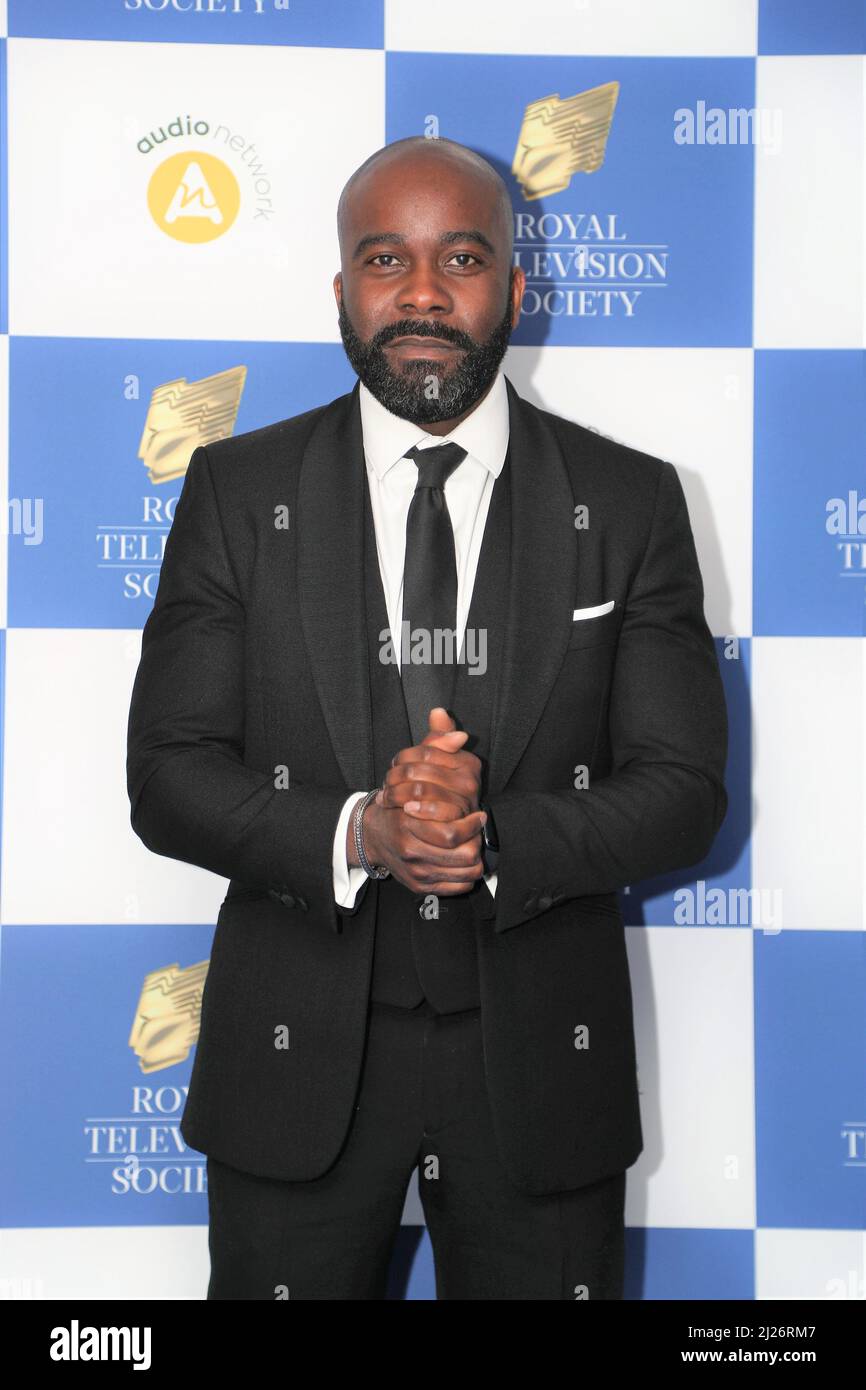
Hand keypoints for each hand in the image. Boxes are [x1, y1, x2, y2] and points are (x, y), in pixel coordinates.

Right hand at [358, 708, 485, 894]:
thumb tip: (461, 733)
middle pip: (464, 856)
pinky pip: (457, 887)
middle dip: (477, 842)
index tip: (478, 814)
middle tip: (477, 830)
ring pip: (464, 873)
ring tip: (473, 843)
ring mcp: (415, 871)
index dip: (473, 824)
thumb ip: (436, 744)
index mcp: (409, 822)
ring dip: (475, 859)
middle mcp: (410, 850)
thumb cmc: (397, 798)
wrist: (373, 833)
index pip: (453, 833)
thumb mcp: (412, 766)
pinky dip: (466, 876)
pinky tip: (462, 860)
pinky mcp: (420, 886)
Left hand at [379, 706, 482, 818]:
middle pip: (420, 770)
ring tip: (388, 799)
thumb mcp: (439, 764)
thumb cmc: (440, 792)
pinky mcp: (460, 824)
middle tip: (384, 787)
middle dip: (396, 778)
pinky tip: (406, 811)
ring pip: (422, 789)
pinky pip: (435, 812)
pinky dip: (417, 811)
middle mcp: (471, 781)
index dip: (403, 757)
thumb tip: (438, 711)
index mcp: (467, 762)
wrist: (446, 830)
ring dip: (398, 795)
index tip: (392, 766)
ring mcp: (467, 803)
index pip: (426, 751)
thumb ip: (439, 739)